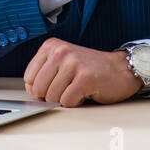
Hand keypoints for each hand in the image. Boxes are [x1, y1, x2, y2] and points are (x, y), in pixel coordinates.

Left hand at [23, 38, 142, 105]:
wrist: (121, 69)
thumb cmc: (91, 68)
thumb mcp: (62, 63)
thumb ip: (43, 73)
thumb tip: (30, 91)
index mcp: (51, 46)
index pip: (28, 77)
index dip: (39, 88)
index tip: (52, 86)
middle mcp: (61, 52)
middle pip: (38, 89)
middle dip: (51, 96)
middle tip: (66, 89)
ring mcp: (73, 64)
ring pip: (52, 97)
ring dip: (65, 99)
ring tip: (77, 89)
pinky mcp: (85, 78)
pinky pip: (67, 101)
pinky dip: (75, 103)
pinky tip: (84, 93)